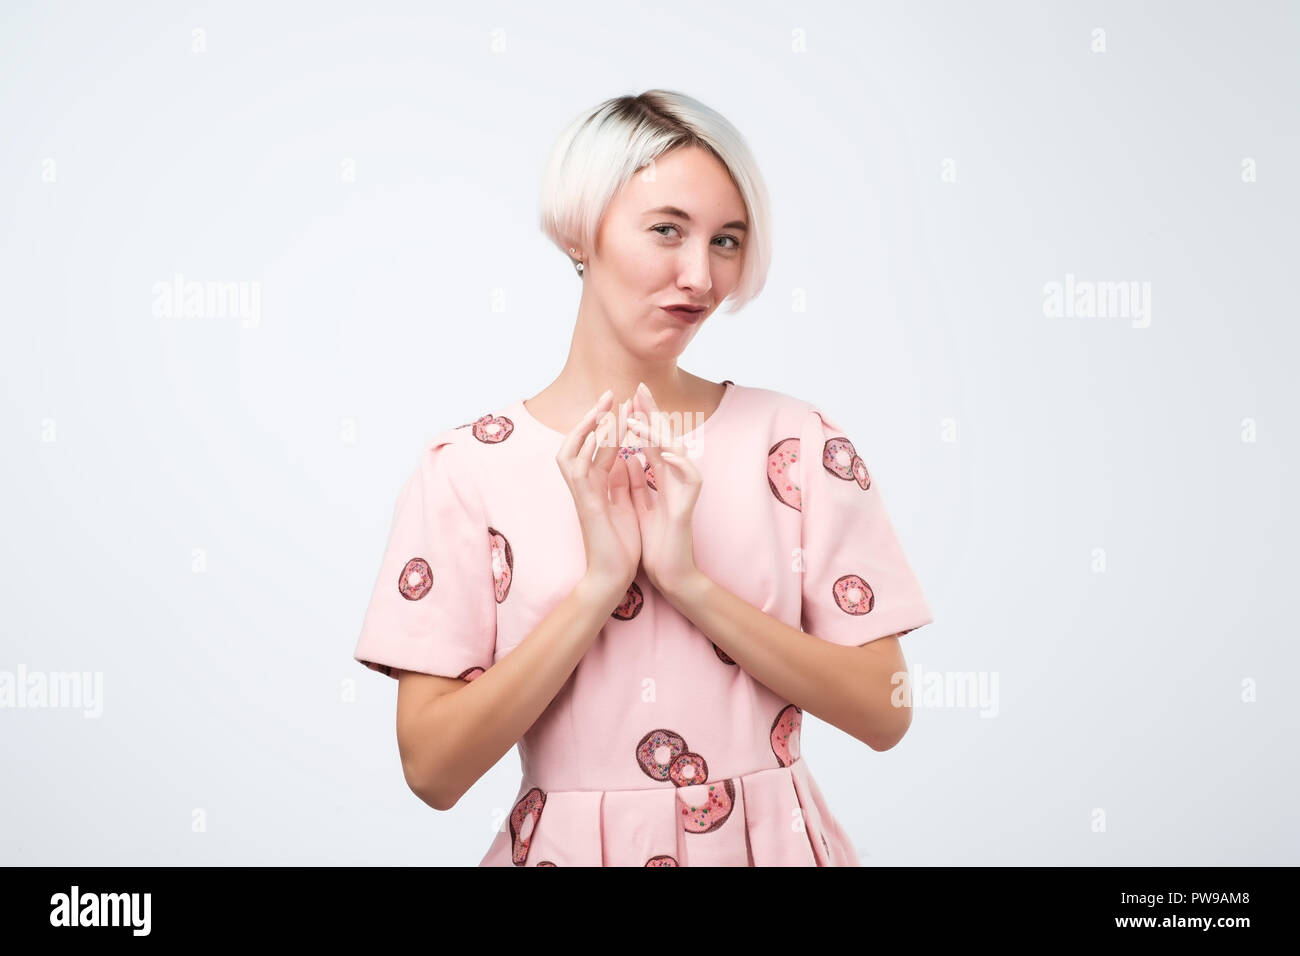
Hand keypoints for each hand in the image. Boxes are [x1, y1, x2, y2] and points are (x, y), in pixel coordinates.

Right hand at [555, 390, 641, 602]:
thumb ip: (622, 483)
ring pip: (572, 451)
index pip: (601, 446)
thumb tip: (626, 459)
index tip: (624, 404)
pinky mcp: (585, 505)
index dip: (611, 424)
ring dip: (586, 427)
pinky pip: (579, 471)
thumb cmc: (620, 546)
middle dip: (593, 417)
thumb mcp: (625, 506)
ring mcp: (581, 494)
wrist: (613, 577)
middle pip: (580, 442)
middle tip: (609, 395)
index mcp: (597, 486)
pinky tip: (597, 434)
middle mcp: (585, 486)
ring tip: (602, 407)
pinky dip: (586, 451)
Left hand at [623, 381, 703, 598]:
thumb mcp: (639, 505)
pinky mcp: (689, 504)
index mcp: (661, 477)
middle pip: (665, 436)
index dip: (640, 417)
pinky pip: (689, 476)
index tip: (625, 396)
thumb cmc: (656, 542)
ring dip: (656, 433)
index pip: (649, 440)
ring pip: (677, 450)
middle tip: (639, 388)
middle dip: (652, 412)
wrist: (669, 572)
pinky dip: (676, 461)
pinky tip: (662, 451)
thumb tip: (627, 459)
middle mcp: (675, 478)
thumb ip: (636, 482)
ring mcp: (685, 488)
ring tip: (636, 420)